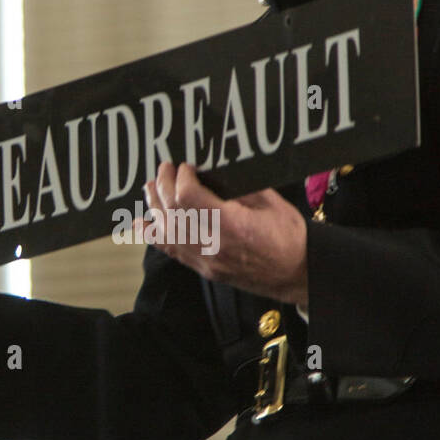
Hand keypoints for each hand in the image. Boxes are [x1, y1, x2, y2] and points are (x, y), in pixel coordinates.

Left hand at [139, 162, 307, 302]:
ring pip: (168, 231)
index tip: (186, 166)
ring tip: (150, 187)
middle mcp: (214, 245)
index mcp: (232, 225)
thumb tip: (210, 171)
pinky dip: (154, 236)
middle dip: (164, 186)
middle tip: (164, 168)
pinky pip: (172, 252)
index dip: (181, 177)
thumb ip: (238, 186)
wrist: (296, 273)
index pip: (189, 197)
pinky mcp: (205, 269)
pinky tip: (143, 223)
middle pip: (173, 212)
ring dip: (155, 206)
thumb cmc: (288, 236)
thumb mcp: (270, 201)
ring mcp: (207, 260)